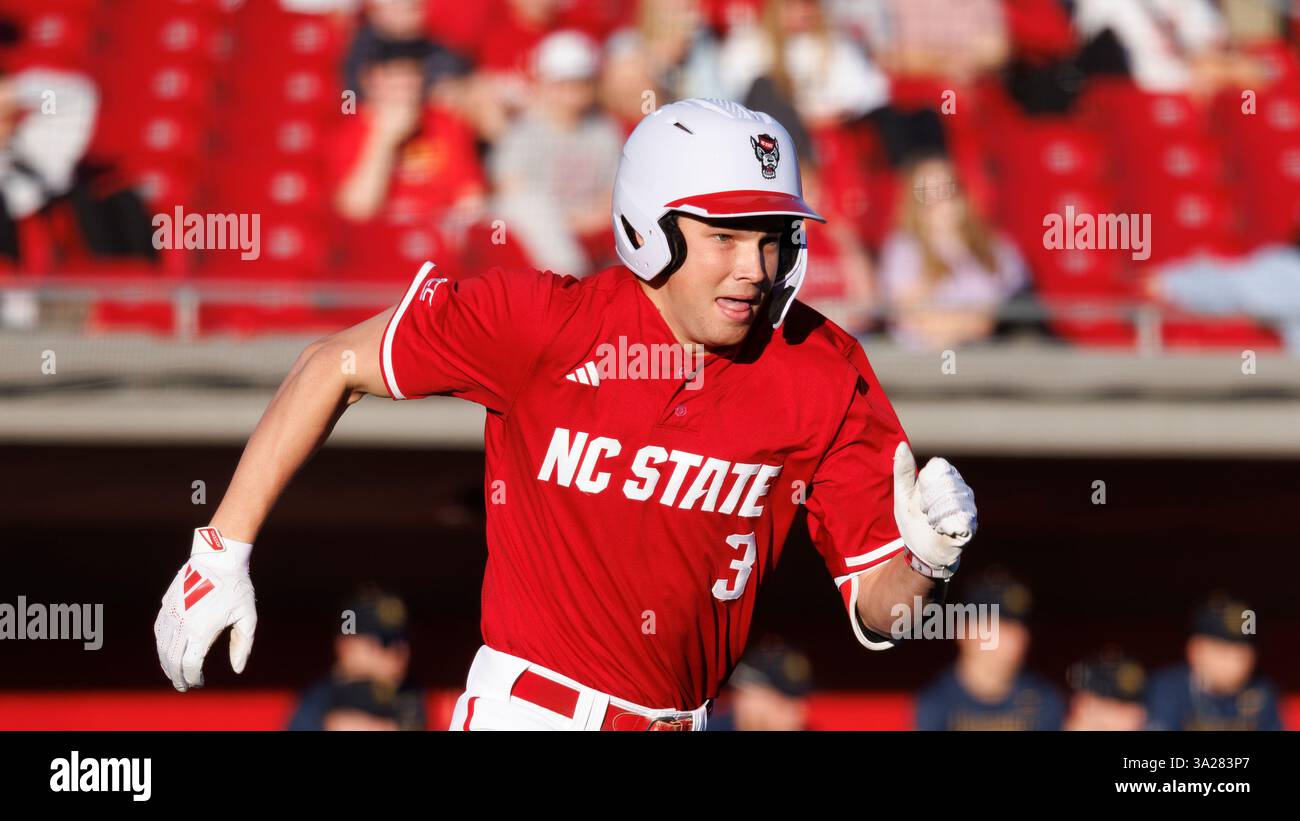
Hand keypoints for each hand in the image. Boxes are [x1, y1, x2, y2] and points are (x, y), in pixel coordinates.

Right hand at [154, 527, 257, 691]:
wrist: (219, 559)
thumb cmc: (237, 588)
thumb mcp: (248, 617)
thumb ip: (243, 645)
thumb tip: (237, 669)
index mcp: (202, 631)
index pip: (190, 665)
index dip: (192, 678)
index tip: (198, 683)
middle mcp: (182, 625)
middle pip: (172, 660)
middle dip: (177, 676)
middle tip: (183, 686)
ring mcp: (172, 614)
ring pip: (162, 647)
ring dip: (166, 663)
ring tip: (174, 673)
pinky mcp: (167, 605)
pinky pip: (159, 631)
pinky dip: (161, 646)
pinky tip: (167, 652)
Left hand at [892, 442, 976, 572]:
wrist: (920, 550)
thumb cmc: (913, 519)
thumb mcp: (902, 494)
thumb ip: (903, 471)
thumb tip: (901, 445)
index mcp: (944, 476)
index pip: (938, 465)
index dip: (925, 482)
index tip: (919, 496)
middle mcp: (961, 487)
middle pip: (946, 482)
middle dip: (928, 501)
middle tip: (925, 512)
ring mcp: (968, 506)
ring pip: (952, 500)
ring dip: (934, 515)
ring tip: (932, 522)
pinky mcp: (971, 524)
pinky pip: (959, 518)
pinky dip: (944, 526)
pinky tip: (942, 530)